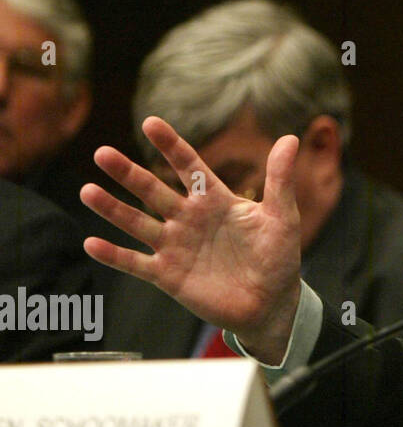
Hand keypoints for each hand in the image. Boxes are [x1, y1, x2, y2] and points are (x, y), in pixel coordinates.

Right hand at [80, 116, 302, 362]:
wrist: (271, 303)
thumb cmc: (278, 257)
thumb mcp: (282, 216)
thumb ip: (280, 179)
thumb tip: (291, 138)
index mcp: (216, 200)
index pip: (189, 166)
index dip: (171, 145)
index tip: (150, 123)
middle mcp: (189, 219)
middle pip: (153, 191)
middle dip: (128, 173)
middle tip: (102, 153)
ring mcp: (176, 246)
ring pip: (137, 223)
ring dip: (112, 208)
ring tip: (87, 190)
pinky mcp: (168, 275)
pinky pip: (136, 263)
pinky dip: (114, 255)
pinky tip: (92, 242)